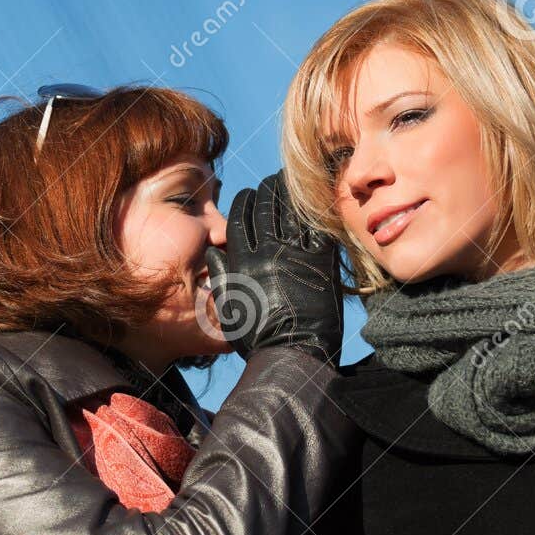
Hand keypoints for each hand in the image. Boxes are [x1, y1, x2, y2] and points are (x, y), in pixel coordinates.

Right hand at [203, 172, 343, 363]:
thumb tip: (213, 251)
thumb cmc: (257, 338)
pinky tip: (313, 199)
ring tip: (289, 181)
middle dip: (266, 190)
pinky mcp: (321, 261)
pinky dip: (314, 210)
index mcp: (243, 263)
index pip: (239, 220)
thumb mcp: (229, 309)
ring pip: (290, 211)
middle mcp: (267, 253)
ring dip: (289, 192)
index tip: (246, 194)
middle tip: (270, 181)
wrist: (292, 352)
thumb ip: (221, 276)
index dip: (243, 202)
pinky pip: (317, 227)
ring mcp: (295, 254)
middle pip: (265, 208)